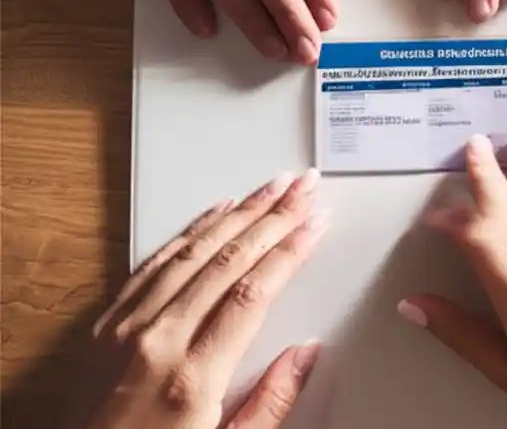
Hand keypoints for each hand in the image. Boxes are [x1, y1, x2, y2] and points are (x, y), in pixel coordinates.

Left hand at [73, 172, 328, 428]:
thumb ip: (271, 402)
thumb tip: (307, 354)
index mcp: (192, 379)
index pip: (253, 293)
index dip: (291, 251)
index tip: (317, 223)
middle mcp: (156, 343)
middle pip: (227, 261)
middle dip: (273, 218)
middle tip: (303, 187)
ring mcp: (125, 330)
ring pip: (192, 253)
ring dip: (237, 214)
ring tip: (271, 188)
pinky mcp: (105, 328)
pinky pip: (153, 264)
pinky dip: (189, 233)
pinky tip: (214, 212)